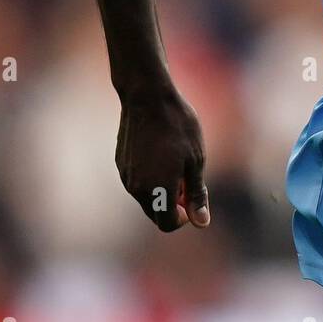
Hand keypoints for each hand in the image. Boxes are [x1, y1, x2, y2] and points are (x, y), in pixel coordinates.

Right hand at [114, 85, 210, 231]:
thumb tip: (201, 223)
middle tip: (187, 180)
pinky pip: (136, 182)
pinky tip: (160, 153)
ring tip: (175, 163)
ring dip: (161, 191)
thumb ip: (196, 194)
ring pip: (145, 198)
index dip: (183, 218)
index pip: (167, 224)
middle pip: (155, 213)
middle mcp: (137, 188)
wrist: (147, 98)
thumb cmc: (178, 127)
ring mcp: (126, 176)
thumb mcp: (196, 160)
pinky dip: (149, 178)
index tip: (192, 198)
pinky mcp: (120, 164)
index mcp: (157, 190)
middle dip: (172, 205)